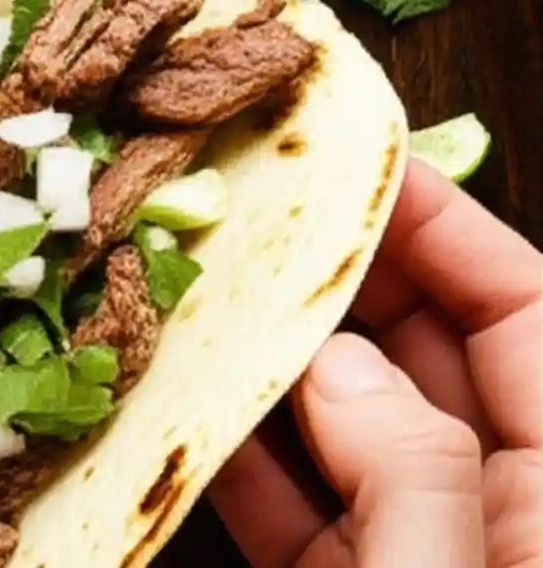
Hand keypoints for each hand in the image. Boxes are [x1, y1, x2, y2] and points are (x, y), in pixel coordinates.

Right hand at [209, 160, 540, 566]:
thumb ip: (410, 474)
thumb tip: (335, 366)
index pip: (526, 316)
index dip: (449, 228)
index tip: (363, 169)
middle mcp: (495, 509)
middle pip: (425, 352)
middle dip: (341, 282)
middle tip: (262, 222)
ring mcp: (413, 548)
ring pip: (346, 424)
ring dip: (273, 367)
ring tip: (206, 301)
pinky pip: (292, 505)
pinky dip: (238, 459)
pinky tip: (190, 414)